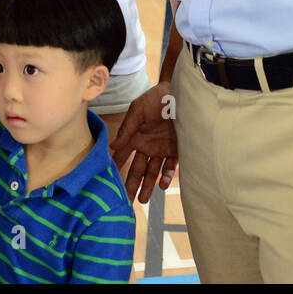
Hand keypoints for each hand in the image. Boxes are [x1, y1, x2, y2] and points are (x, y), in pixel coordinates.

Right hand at [110, 82, 177, 203]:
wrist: (183, 93)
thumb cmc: (158, 98)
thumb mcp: (138, 110)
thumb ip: (127, 129)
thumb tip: (112, 146)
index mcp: (136, 135)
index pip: (124, 155)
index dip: (117, 167)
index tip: (109, 182)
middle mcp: (148, 144)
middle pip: (138, 168)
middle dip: (132, 184)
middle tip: (127, 200)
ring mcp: (163, 148)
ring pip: (154, 171)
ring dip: (149, 185)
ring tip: (143, 200)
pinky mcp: (177, 149)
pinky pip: (171, 166)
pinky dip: (167, 176)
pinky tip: (162, 185)